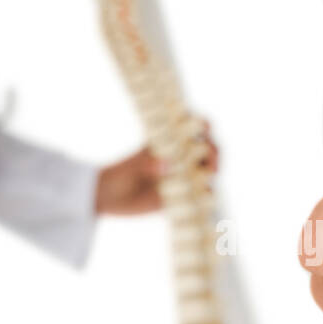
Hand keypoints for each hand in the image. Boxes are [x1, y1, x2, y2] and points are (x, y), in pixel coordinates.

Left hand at [95, 126, 217, 215]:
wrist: (108, 199)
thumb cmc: (118, 175)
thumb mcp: (130, 167)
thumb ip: (146, 163)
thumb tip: (166, 164)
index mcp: (168, 142)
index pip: (190, 128)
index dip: (201, 124)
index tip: (203, 127)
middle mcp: (179, 158)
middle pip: (206, 148)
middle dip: (213, 149)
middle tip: (209, 154)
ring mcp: (182, 177)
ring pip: (207, 169)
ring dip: (213, 168)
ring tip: (210, 171)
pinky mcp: (182, 197)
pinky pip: (201, 196)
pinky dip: (207, 194)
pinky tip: (206, 194)